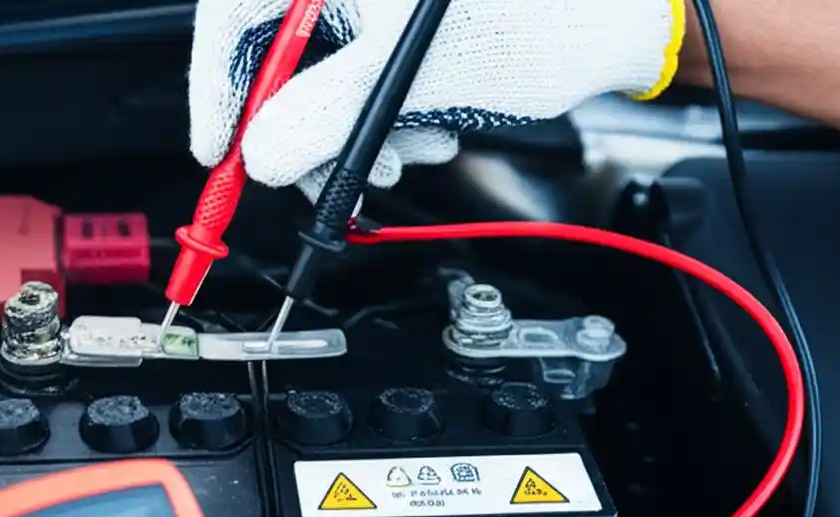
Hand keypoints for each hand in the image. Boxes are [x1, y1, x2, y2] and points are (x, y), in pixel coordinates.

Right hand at [190, 0, 685, 200]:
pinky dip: (386, 117)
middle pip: (280, 56)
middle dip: (304, 129)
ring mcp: (378, 1)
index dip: (216, 90)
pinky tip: (430, 130)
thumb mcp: (407, 80)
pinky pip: (366, 77)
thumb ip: (317, 121)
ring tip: (411, 151)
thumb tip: (260, 158)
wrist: (622, 18)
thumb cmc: (536, 18)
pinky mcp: (404, 24)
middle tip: (324, 176)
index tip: (218, 151)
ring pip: (325, 76)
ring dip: (356, 134)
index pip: (236, 18)